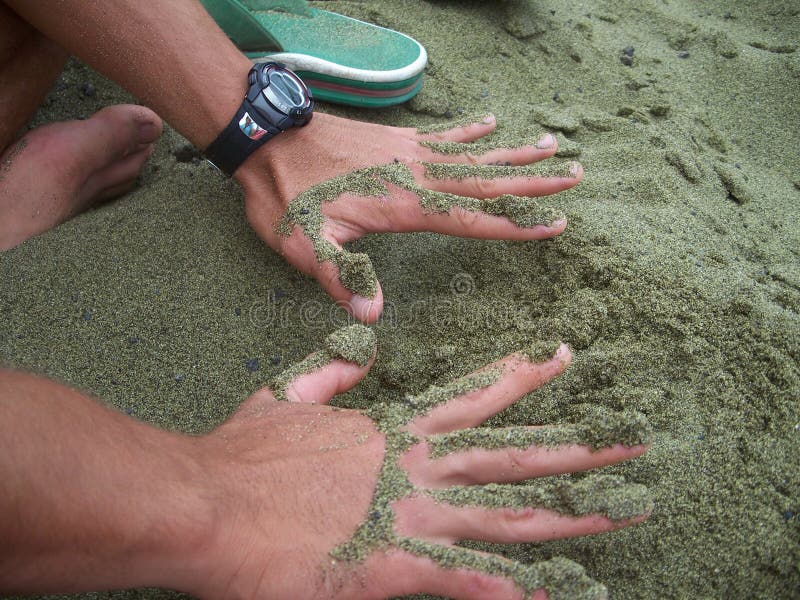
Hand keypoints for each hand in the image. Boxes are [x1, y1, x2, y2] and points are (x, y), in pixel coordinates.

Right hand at [190, 328, 649, 599]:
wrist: (208, 504)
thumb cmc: (243, 454)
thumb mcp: (288, 395)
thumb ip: (332, 372)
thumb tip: (360, 349)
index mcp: (394, 431)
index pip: (474, 396)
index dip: (522, 375)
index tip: (562, 356)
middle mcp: (416, 469)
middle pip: (513, 456)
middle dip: (577, 448)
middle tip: (632, 442)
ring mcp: (411, 518)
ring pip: (507, 515)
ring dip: (568, 514)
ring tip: (623, 510)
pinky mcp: (392, 568)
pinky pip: (463, 580)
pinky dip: (507, 589)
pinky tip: (553, 595)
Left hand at [235, 113, 581, 321]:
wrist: (267, 139)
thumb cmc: (286, 197)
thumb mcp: (306, 245)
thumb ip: (341, 277)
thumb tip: (373, 318)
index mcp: (404, 206)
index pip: (471, 218)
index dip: (514, 223)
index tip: (555, 222)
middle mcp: (417, 176)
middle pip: (488, 181)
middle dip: (535, 181)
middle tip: (577, 175)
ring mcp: (410, 153)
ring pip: (475, 154)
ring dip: (515, 152)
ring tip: (554, 145)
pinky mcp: (397, 141)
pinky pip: (444, 135)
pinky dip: (472, 130)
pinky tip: (492, 122)